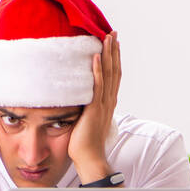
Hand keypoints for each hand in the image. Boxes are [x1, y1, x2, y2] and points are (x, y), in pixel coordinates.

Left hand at [68, 30, 120, 181]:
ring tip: (107, 38)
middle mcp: (108, 101)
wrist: (89, 157)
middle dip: (114, 51)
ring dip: (108, 55)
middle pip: (114, 70)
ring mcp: (103, 104)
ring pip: (108, 74)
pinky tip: (96, 57)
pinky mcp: (95, 109)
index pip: (113, 76)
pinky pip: (97, 86)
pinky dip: (98, 70)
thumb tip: (74, 98)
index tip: (113, 44)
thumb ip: (83, 106)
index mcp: (107, 103)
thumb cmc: (84, 142)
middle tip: (113, 33)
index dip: (114, 59)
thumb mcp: (85, 119)